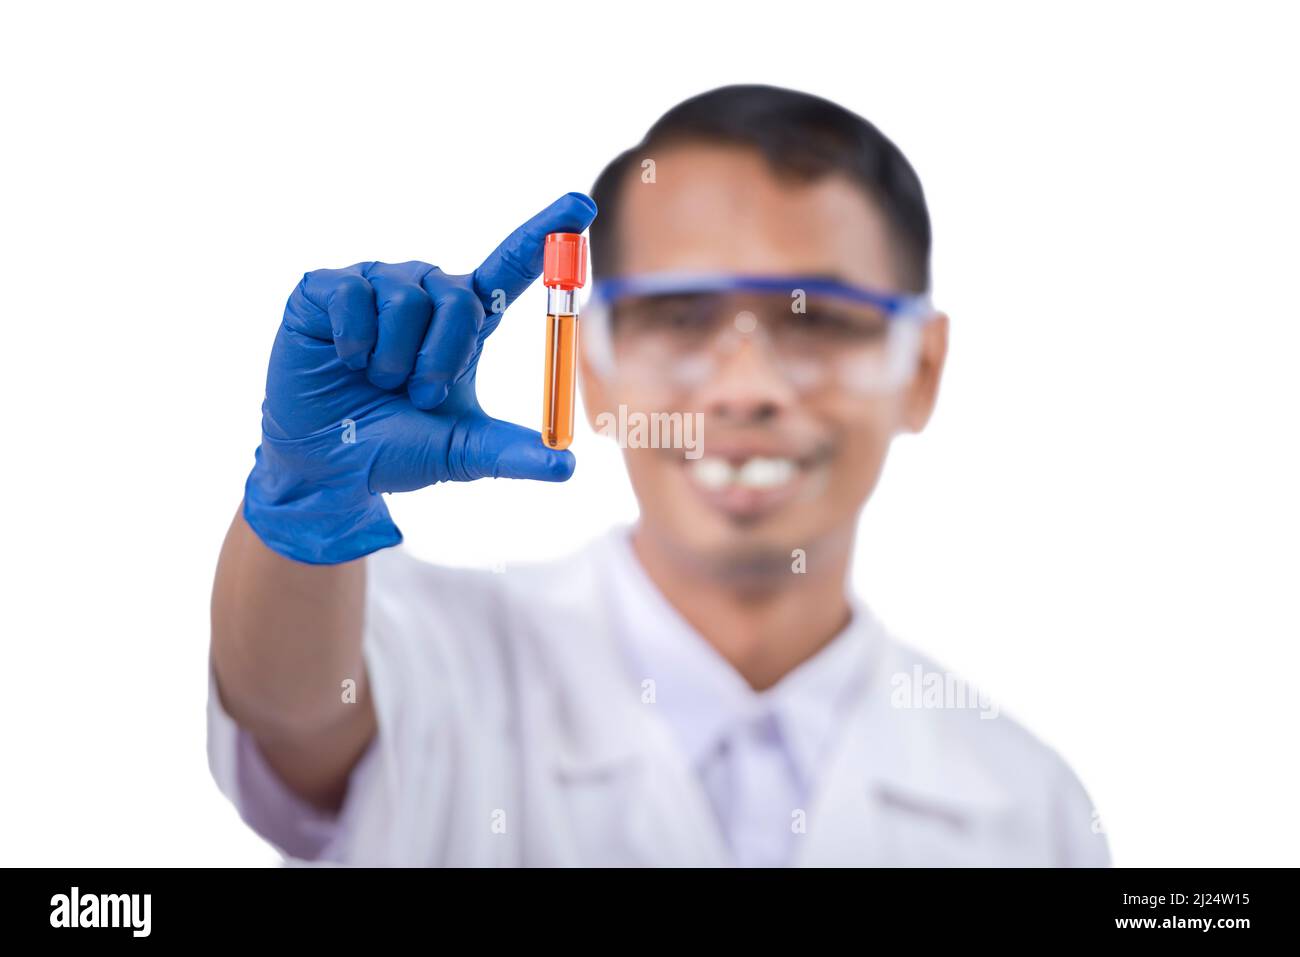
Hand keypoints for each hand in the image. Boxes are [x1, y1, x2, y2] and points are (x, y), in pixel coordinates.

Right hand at [243, 192, 597, 563]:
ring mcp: (375, 285)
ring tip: (377, 382)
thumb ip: (512, 453)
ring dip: (394, 358)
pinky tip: (345, 360)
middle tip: (420, 395)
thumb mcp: (462, 452)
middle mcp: (426, 291)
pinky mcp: (325, 288)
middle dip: (443, 358)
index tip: (580, 205)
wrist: (329, 466)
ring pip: (407, 300)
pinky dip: (353, 340)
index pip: (511, 265)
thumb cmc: (398, 449)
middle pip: (461, 296)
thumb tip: (567, 467)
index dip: (543, 234)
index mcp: (465, 320)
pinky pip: (353, 297)